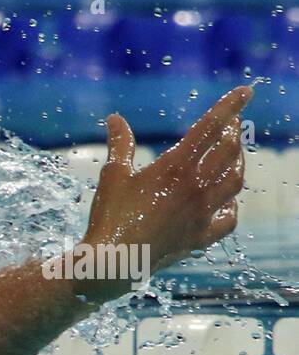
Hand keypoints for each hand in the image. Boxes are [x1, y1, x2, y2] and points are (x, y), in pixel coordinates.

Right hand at [82, 85, 249, 297]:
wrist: (113, 262)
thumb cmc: (109, 217)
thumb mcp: (112, 175)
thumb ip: (120, 144)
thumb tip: (115, 118)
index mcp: (174, 168)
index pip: (210, 128)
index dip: (229, 106)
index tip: (245, 91)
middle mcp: (195, 188)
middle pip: (229, 152)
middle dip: (233, 132)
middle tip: (231, 124)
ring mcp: (201, 214)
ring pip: (235, 182)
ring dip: (238, 164)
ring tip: (233, 156)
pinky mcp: (199, 237)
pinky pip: (228, 219)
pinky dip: (232, 206)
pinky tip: (228, 201)